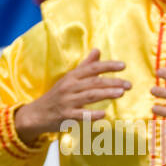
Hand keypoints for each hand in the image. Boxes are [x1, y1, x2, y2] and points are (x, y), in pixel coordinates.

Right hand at [14, 49, 130, 143]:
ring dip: (106, 94)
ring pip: (90, 96)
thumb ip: (85, 66)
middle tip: (129, 84)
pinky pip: (80, 115)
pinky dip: (92, 115)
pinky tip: (104, 114)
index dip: (108, 66)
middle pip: (94, 82)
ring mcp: (67, 101)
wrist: (37, 113)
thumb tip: (97, 50)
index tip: (123, 65)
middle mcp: (69, 87)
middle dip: (113, 82)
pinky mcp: (65, 116)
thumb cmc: (57, 95)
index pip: (93, 68)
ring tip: (121, 93)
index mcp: (72, 76)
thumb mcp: (69, 78)